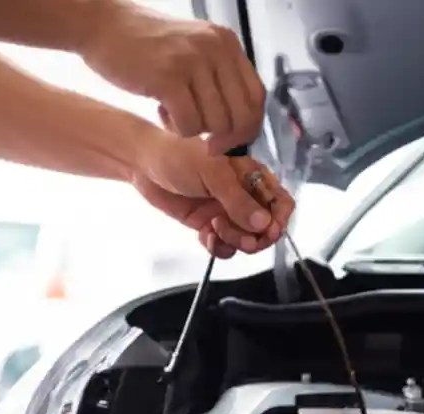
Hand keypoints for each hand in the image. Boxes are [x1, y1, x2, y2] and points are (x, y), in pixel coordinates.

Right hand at [80, 0, 264, 153]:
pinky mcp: (167, 77)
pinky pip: (189, 126)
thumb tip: (242, 125)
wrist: (102, 25)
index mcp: (226, 43)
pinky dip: (177, 130)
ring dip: (196, 131)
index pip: (256, 97)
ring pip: (215, 124)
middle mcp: (214, 48)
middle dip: (225, 140)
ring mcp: (192, 61)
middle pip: (241, 116)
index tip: (230, 141)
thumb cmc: (146, 46)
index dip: (248, 127)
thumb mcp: (193, 50)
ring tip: (174, 114)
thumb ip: (218, 77)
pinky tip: (162, 114)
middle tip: (205, 144)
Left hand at [132, 134, 294, 257]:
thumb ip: (238, 200)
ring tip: (215, 229)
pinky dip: (218, 248)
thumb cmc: (179, 156)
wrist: (142, 164)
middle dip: (257, 237)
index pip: (281, 202)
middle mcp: (243, 196)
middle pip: (267, 227)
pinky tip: (206, 237)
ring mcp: (227, 212)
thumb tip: (264, 224)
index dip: (279, 219)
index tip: (268, 231)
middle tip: (243, 240)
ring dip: (235, 241)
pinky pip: (224, 246)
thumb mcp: (213, 173)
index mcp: (252, 177)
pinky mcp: (208, 225)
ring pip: (246, 239)